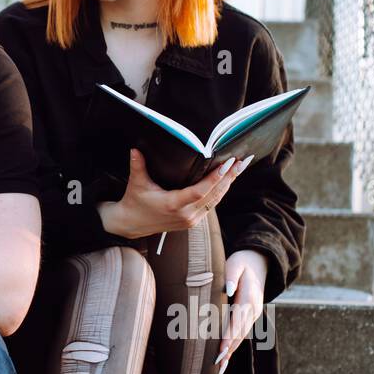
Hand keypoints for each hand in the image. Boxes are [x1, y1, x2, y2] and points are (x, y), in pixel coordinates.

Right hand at [98, 150, 253, 239]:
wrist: (131, 224)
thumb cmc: (135, 202)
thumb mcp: (136, 184)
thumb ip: (138, 166)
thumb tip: (135, 150)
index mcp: (173, 205)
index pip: (200, 191)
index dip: (215, 178)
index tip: (227, 165)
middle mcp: (186, 214)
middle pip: (214, 195)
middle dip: (229, 177)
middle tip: (241, 162)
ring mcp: (191, 220)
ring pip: (215, 201)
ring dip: (228, 184)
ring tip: (239, 168)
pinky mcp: (193, 221)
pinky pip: (211, 205)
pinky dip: (220, 192)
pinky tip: (227, 181)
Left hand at [215, 249, 268, 373]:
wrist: (258, 264)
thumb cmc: (241, 263)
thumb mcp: (236, 263)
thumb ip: (231, 275)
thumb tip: (228, 291)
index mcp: (249, 297)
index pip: (237, 319)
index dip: (228, 335)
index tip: (220, 348)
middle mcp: (253, 309)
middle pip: (240, 333)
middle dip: (228, 350)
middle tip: (216, 367)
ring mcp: (252, 315)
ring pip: (241, 337)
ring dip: (230, 353)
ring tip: (218, 370)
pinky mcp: (248, 318)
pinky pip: (240, 335)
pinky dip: (232, 348)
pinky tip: (223, 361)